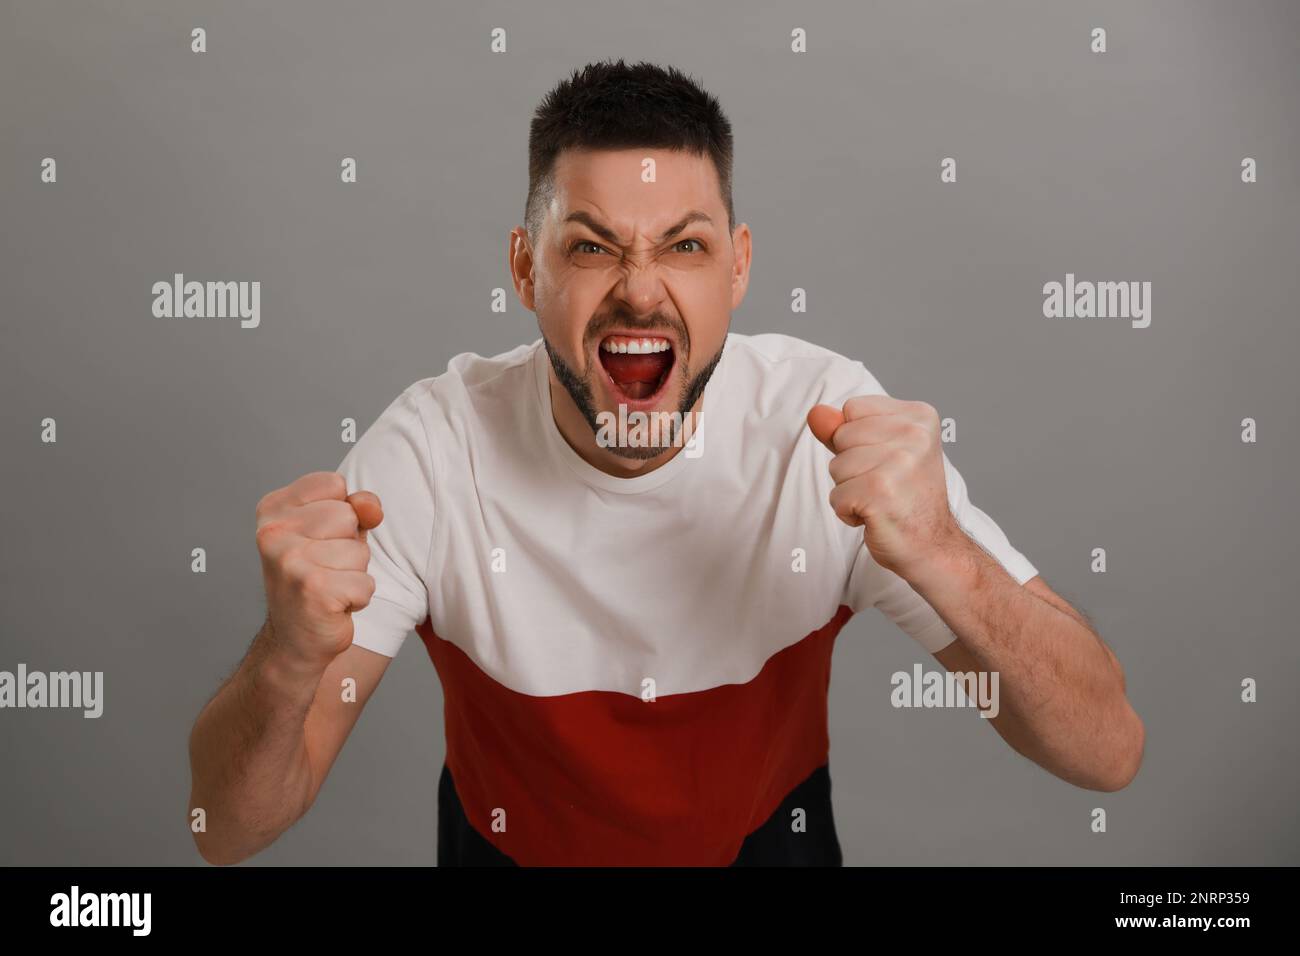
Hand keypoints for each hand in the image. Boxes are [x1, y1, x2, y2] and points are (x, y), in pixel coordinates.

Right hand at [254, 471, 382, 668]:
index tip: (320, 539)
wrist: (295, 639)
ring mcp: (289, 561)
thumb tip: (372, 506)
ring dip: (355, 573)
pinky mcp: (311, 590)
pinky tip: (333, 605)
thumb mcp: (336, 532)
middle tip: (326, 568)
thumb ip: (357, 507)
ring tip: (329, 586)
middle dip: (350, 545)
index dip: (342, 513)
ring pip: (360, 551)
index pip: (335, 484)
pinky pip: (365, 583)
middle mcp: (273, 532)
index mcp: (273, 508)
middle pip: (348, 516)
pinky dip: (358, 598)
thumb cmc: (319, 577)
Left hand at [807, 396, 962, 578]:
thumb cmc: (906, 498)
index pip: (852, 408)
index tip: (887, 461)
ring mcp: (900, 462)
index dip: (857, 439)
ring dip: (849, 490)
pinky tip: (876, 515)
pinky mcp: (881, 492)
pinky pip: (836, 496)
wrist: (933, 546)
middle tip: (886, 485)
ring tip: (882, 500)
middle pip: (841, 436)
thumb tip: (816, 413)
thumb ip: (845, 429)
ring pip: (836, 467)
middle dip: (851, 465)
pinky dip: (848, 512)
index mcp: (919, 416)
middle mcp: (914, 434)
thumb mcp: (880, 452)